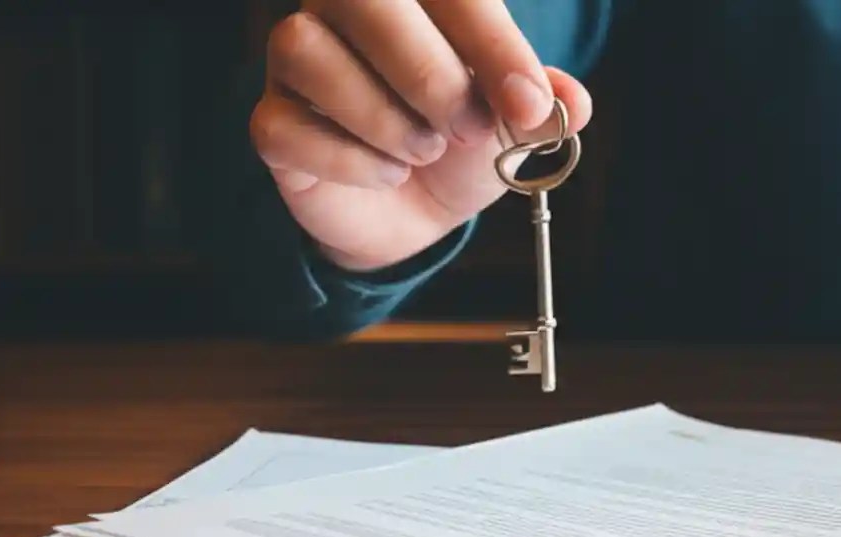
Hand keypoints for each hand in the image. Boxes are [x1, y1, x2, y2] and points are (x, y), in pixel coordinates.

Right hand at [250, 1, 592, 271]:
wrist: (413, 212)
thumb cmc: (460, 144)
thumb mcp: (513, 125)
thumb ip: (540, 105)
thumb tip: (569, 102)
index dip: (492, 44)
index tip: (528, 104)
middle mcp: (345, 10)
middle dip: (428, 72)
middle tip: (469, 128)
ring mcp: (297, 63)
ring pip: (307, 50)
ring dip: (382, 115)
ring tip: (424, 152)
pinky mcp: (271, 124)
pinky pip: (285, 125)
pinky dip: (347, 159)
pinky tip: (386, 173)